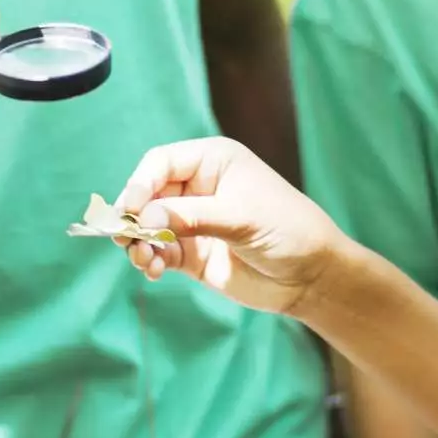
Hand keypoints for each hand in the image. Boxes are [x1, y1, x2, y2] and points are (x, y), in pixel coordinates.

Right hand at [114, 138, 349, 316]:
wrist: (312, 276)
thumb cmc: (287, 230)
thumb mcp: (240, 217)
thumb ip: (190, 217)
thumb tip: (144, 220)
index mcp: (212, 161)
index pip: (161, 163)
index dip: (140, 184)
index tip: (131, 211)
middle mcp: (197, 187)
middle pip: (147, 194)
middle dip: (134, 216)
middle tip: (125, 237)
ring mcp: (192, 221)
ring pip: (147, 226)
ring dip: (137, 242)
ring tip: (143, 260)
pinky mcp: (191, 253)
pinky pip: (158, 252)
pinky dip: (149, 260)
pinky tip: (153, 270)